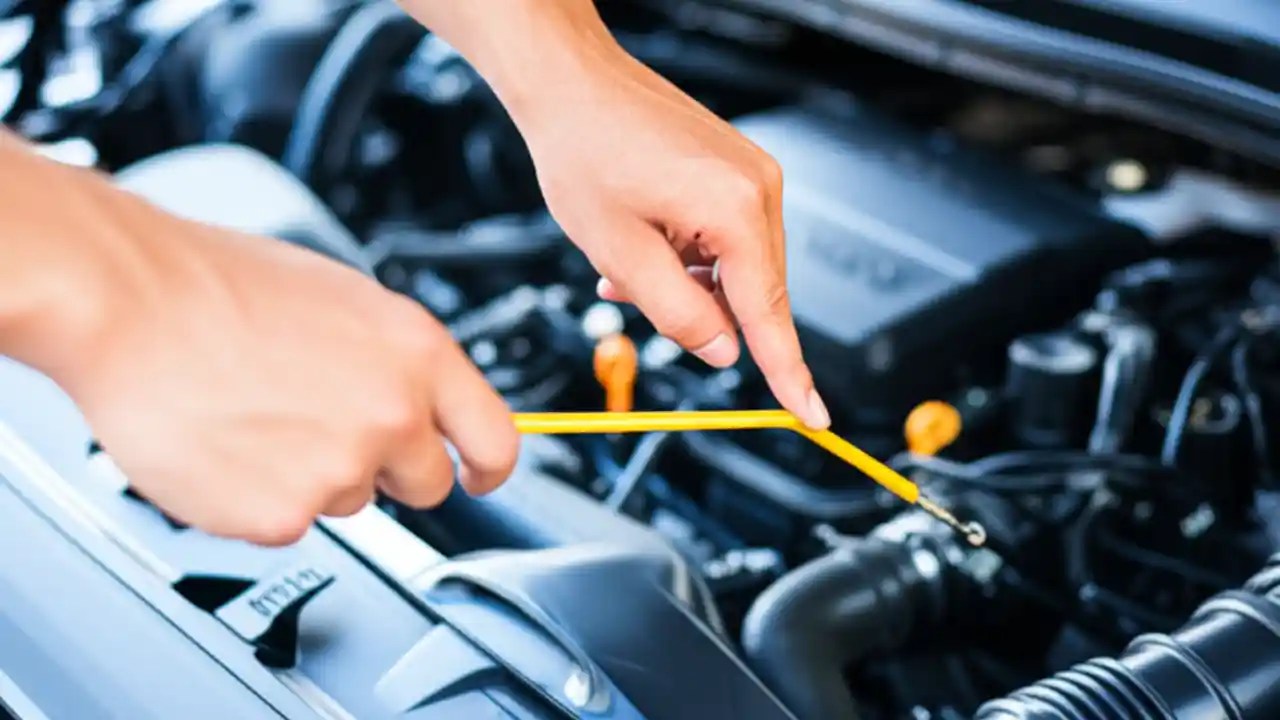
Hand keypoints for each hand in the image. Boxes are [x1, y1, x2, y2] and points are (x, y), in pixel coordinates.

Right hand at [43, 199, 516, 545]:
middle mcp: (393, 415)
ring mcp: (340, 469)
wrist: (130, 301)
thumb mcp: (346, 300)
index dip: (489, 468)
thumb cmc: (220, 287)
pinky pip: (289, 524)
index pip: (498, 440)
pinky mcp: (282, 514)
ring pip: (351, 500)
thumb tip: (422, 399)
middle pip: (426, 484)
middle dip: (389, 469)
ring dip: (314, 475)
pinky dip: (261, 499)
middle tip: (326, 431)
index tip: (479, 477)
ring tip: (259, 417)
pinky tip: (231, 447)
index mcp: (417, 354)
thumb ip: (398, 362)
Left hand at [504, 32, 828, 428]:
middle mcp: (758, 188)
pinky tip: (645, 244)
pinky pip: (726, 235)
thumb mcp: (621, 253)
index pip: (770, 314)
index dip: (788, 372)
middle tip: (634, 295)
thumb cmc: (585, 150)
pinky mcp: (736, 168)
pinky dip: (689, 254)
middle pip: (750, 290)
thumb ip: (679, 314)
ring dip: (686, 281)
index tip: (812, 414)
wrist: (571, 85)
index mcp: (737, 210)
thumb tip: (723, 353)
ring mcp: (751, 174)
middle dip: (699, 309)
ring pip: (734, 266)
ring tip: (625, 264)